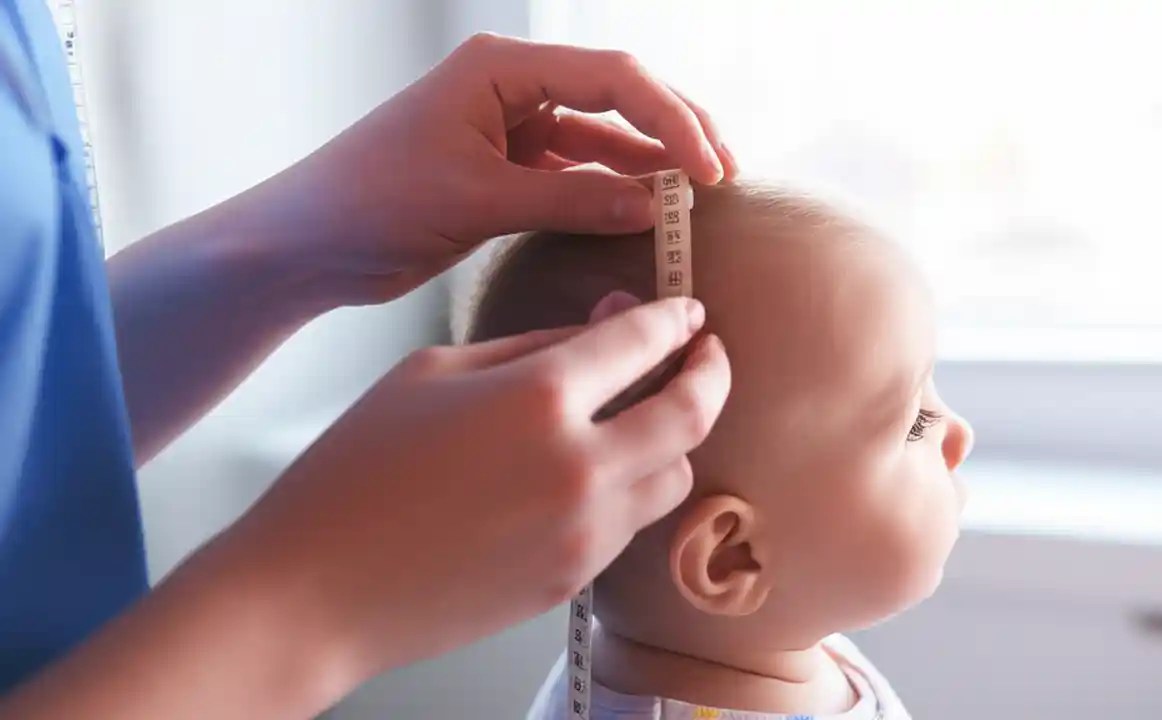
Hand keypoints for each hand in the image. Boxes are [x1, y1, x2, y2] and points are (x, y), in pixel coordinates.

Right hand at [212, 296, 729, 691]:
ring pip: (675, 476)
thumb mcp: (433, 372)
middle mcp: (580, 466)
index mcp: (538, 397)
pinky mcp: (574, 580)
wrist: (315, 591)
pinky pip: (632, 523)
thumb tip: (604, 325)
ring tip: (648, 416)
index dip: (674, 319)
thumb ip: (531, 344)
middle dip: (712, 373)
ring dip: (673, 439)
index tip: (687, 311)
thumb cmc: (356, 470)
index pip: (643, 342)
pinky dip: (632, 488)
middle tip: (708, 353)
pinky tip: (600, 472)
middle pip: (692, 414)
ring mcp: (584, 532)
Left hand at [244, 32, 737, 305]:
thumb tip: (652, 208)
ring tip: (698, 199)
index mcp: (501, 70)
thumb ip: (570, 202)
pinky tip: (644, 214)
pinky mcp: (503, 172)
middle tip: (724, 176)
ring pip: (599, 140)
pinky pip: (574, 176)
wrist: (308, 244)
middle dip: (673, 132)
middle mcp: (511, 89)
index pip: (612, 78)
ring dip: (645, 167)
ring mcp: (509, 130)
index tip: (709, 171)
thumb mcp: (478, 202)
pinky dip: (608, 195)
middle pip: (616, 98)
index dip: (672, 119)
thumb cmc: (372, 203)